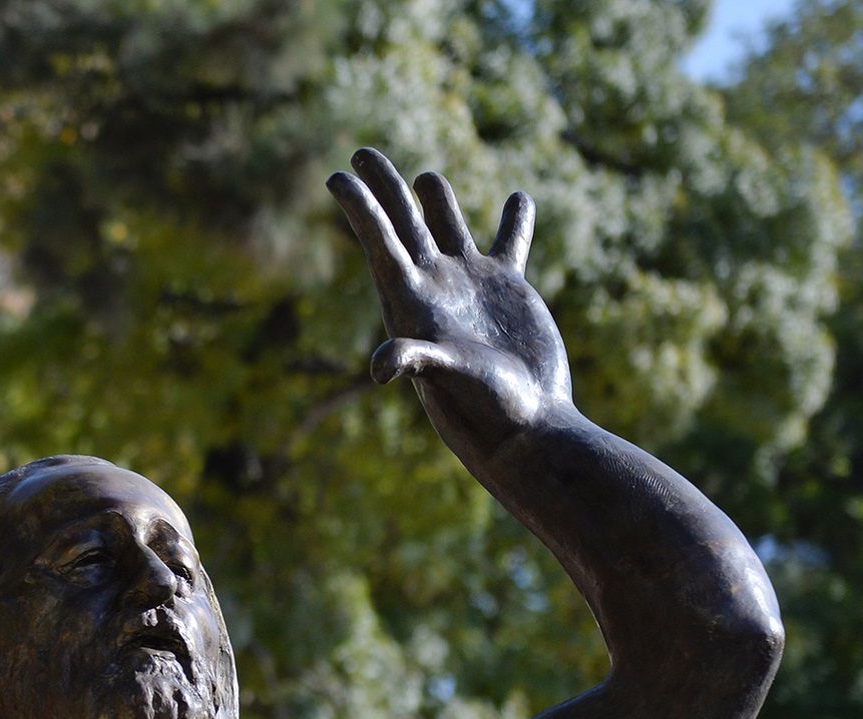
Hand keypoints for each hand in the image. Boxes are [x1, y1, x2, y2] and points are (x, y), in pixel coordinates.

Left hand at [328, 148, 570, 449]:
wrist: (527, 422)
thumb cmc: (484, 407)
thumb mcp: (447, 379)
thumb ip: (416, 361)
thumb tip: (381, 369)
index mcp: (412, 301)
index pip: (379, 241)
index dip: (358, 207)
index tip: (336, 176)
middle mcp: (436, 287)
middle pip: (403, 224)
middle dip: (383, 188)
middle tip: (360, 152)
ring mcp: (471, 285)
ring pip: (450, 228)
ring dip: (437, 200)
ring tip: (424, 177)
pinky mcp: (508, 289)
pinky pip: (510, 244)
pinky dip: (515, 221)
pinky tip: (519, 199)